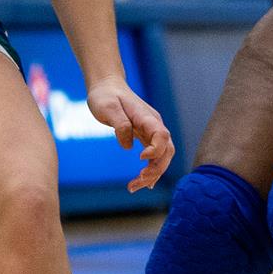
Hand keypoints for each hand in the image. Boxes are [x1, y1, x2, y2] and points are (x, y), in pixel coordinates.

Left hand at [86, 77, 173, 191]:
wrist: (107, 86)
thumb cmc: (105, 96)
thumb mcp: (107, 108)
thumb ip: (120, 125)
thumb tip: (128, 146)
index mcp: (146, 117)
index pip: (161, 135)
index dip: (155, 150)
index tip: (140, 158)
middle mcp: (153, 125)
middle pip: (167, 150)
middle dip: (156, 169)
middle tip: (137, 182)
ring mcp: (151, 131)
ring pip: (162, 156)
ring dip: (153, 173)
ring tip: (134, 186)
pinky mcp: (145, 136)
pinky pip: (155, 155)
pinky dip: (152, 169)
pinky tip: (144, 183)